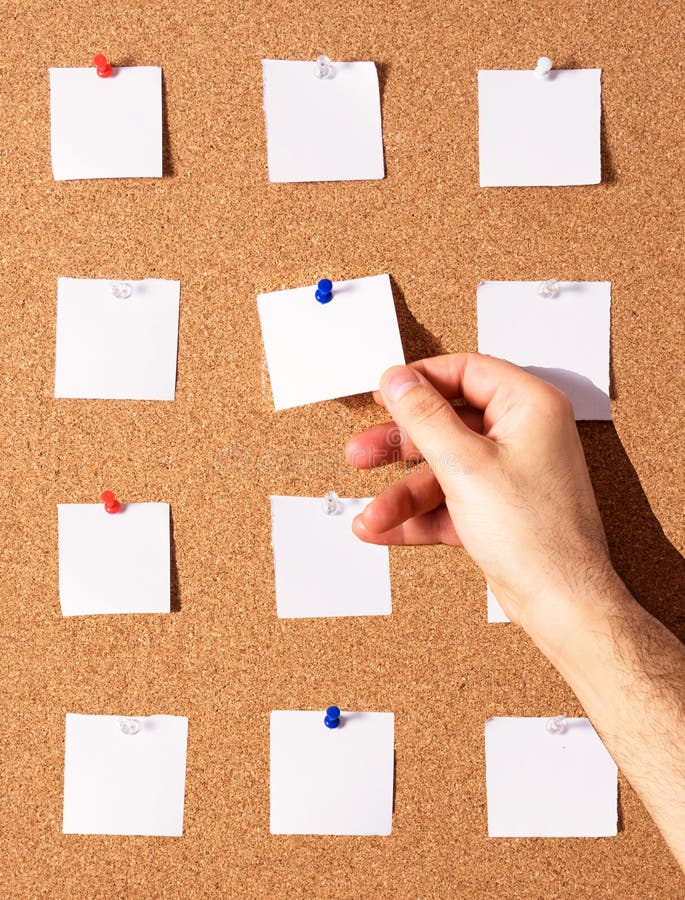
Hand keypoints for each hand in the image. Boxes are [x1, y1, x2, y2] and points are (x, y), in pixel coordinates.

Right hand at [345, 353, 613, 638]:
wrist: (560, 603)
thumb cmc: (537, 535)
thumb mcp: (465, 465)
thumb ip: (425, 417)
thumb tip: (399, 381)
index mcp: (528, 407)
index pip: (465, 372)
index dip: (419, 381)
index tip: (384, 394)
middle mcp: (523, 435)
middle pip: (445, 423)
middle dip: (399, 446)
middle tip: (362, 453)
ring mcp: (509, 473)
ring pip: (442, 470)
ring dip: (402, 494)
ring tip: (372, 513)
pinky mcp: (497, 509)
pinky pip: (449, 502)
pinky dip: (418, 516)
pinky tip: (387, 529)